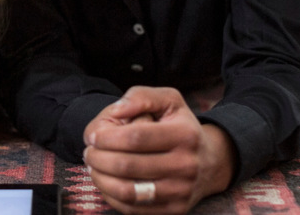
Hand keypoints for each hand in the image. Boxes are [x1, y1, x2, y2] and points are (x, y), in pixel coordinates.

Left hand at [81, 86, 236, 213]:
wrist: (211, 162)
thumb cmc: (182, 126)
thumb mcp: (169, 101)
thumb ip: (141, 96)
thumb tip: (117, 110)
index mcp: (184, 135)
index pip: (135, 137)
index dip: (107, 137)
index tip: (93, 136)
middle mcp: (186, 165)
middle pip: (127, 166)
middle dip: (98, 158)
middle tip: (88, 152)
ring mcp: (181, 191)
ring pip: (128, 191)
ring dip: (100, 179)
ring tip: (93, 166)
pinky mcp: (174, 209)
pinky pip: (133, 208)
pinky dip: (111, 196)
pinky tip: (105, 182)